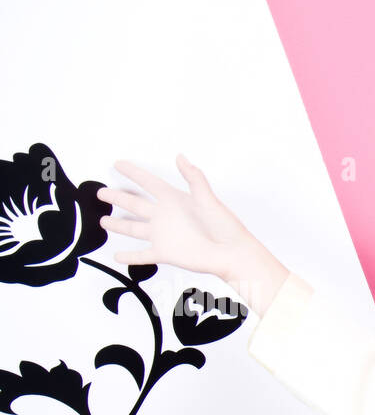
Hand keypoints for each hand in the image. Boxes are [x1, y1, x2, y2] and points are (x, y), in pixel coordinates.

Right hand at [96, 155, 260, 282]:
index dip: (133, 173)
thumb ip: (193, 178)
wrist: (231, 254)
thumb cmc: (225, 226)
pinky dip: (130, 257)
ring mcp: (163, 235)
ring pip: (134, 228)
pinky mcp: (165, 253)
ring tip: (103, 220)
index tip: (118, 164)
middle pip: (134, 203)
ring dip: (118, 224)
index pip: (148, 182)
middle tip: (101, 192)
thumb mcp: (208, 199)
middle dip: (117, 197)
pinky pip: (142, 255)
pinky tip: (118, 256)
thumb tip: (181, 157)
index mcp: (174, 200)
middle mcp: (165, 216)